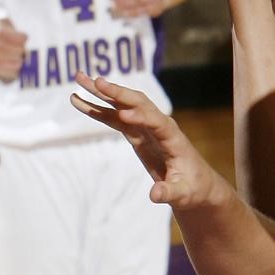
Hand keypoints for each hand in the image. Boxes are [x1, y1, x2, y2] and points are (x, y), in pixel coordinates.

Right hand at [0, 17, 26, 81]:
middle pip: (22, 51)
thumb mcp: (1, 23)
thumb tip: (26, 43)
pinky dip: (14, 71)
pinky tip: (13, 66)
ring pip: (18, 63)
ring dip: (18, 60)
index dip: (22, 38)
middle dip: (21, 49)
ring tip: (14, 57)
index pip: (23, 38)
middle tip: (16, 48)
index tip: (19, 38)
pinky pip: (10, 73)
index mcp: (1, 32)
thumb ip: (14, 30)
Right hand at [70, 73, 224, 209]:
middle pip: (139, 104)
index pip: (158, 123)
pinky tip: (78, 101)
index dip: (142, 118)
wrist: (196, 185)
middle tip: (96, 82)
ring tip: (79, 78)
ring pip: (123, 106)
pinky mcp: (137, 133)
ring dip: (102, 93)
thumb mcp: (183, 194)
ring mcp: (147, 128)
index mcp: (174, 139)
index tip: (124, 114)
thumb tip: (154, 195)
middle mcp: (161, 127)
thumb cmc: (193, 189)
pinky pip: (115, 118)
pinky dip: (98, 110)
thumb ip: (169, 193)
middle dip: (119, 93)